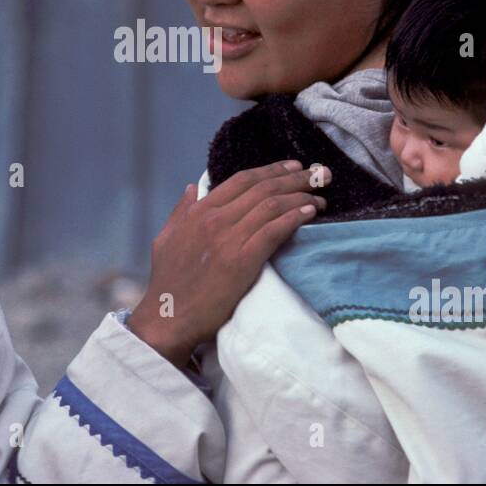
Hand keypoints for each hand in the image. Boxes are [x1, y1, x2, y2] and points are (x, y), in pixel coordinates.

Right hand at [127, 161, 330, 367]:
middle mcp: (214, 219)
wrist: (168, 317)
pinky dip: (294, 218)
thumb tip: (193, 187)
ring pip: (271, 206)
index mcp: (199, 211)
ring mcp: (228, 239)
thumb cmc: (167, 282)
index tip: (291, 167)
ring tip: (320, 195)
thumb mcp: (166, 238)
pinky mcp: (242, 261)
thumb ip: (181, 210)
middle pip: (262, 188)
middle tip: (317, 174)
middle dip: (294, 178)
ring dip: (300, 196)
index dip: (271, 170)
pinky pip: (274, 231)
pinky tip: (309, 213)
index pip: (242, 180)